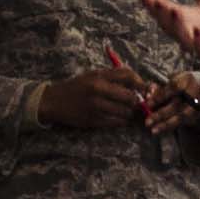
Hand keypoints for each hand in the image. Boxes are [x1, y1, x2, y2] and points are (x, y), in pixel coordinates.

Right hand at [34, 63, 162, 131]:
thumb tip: (139, 82)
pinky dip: (121, 121)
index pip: (128, 76)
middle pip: (130, 97)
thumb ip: (114, 77)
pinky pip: (116, 123)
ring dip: (129, 113)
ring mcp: (95, 107)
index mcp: (99, 76)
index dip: (141, 83)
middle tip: (137, 103)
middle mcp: (98, 90)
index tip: (145, 89)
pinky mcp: (92, 120)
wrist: (54, 101)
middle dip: (137, 102)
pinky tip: (118, 117)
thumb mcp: (93, 75)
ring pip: (125, 112)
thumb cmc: (78, 86)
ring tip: (126, 110)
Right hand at [134, 0, 199, 73]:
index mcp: (188, 18)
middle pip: (171, 25)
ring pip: (185, 40)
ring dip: (178, 27)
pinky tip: (199, 32)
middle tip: (155, 1)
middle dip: (162, 15)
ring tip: (173, 11)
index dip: (151, 2)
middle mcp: (191, 32)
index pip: (165, 10)